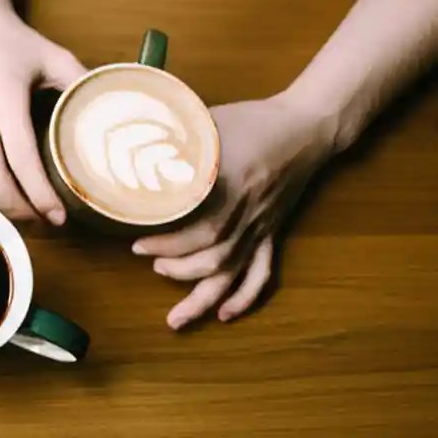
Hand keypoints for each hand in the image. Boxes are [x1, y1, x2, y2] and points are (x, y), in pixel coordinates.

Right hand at [0, 4, 87, 224]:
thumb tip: (116, 118)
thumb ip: (82, 85)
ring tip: (13, 219)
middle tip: (44, 222)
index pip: (21, 156)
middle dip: (19, 208)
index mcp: (4, 95)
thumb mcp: (54, 57)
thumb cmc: (14, 41)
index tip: (59, 215)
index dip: (40, 192)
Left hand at [132, 94, 336, 328]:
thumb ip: (175, 139)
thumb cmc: (252, 121)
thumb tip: (131, 147)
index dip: (167, 245)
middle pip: (214, 258)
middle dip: (178, 269)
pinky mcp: (272, 232)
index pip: (199, 229)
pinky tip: (225, 314)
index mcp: (231, 187)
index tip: (136, 244)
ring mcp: (262, 228)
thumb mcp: (208, 123)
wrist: (306, 127)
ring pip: (233, 274)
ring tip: (176, 318)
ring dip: (204, 299)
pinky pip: (262, 272)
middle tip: (149, 264)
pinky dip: (245, 297)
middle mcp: (247, 215)